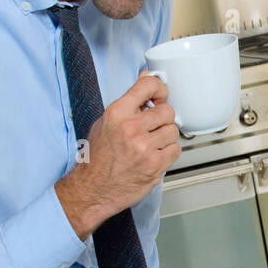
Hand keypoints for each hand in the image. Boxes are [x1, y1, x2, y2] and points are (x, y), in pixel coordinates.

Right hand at [55, 72, 180, 239]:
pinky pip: (175, 150)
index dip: (159, 88)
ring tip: (150, 143)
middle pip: (167, 110)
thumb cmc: (96, 158)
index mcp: (116, 114)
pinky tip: (154, 155)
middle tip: (154, 126)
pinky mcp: (155, 165)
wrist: (92, 189)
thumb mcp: (105, 122)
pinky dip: (168, 152)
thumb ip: (129, 102)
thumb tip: (147, 79)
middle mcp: (131, 129)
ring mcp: (144, 148)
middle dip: (162, 118)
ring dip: (165, 136)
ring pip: (173, 131)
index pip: (147, 86)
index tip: (160, 94)